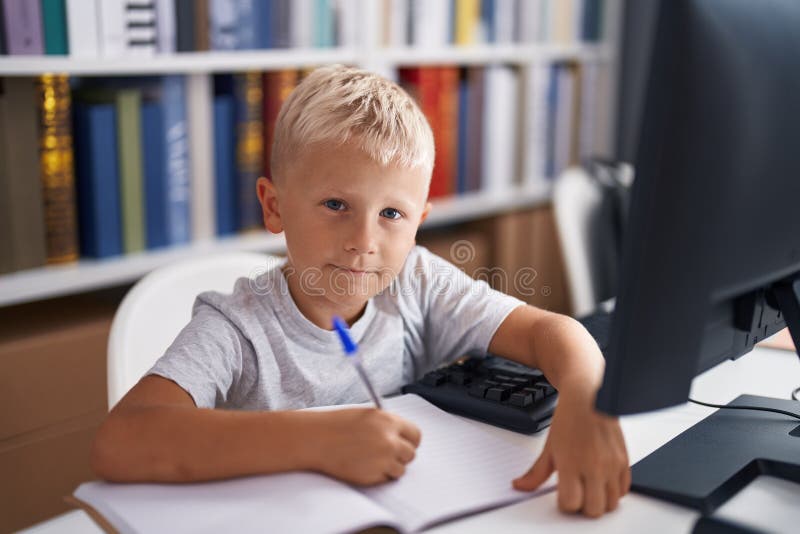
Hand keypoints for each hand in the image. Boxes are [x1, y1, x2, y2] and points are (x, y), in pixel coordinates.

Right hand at [312, 408, 421, 485]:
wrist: (316, 439)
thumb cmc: (336, 425)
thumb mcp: (367, 415)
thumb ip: (386, 424)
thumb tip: (400, 435)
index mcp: (389, 421)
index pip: (415, 435)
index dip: (410, 441)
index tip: (406, 444)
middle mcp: (389, 441)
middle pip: (410, 454)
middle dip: (400, 455)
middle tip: (386, 454)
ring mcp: (383, 460)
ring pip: (400, 470)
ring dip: (389, 467)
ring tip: (370, 460)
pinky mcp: (373, 475)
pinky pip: (385, 479)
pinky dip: (377, 476)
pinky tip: (362, 466)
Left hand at [512, 392, 630, 516]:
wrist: (589, 398)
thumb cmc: (569, 419)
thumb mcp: (549, 447)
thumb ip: (536, 473)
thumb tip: (521, 486)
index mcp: (572, 465)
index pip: (570, 504)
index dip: (565, 504)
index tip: (562, 495)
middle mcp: (594, 467)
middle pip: (593, 510)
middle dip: (583, 507)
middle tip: (576, 493)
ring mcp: (611, 465)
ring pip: (610, 504)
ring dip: (599, 501)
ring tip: (589, 487)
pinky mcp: (624, 461)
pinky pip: (623, 490)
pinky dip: (613, 491)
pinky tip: (602, 481)